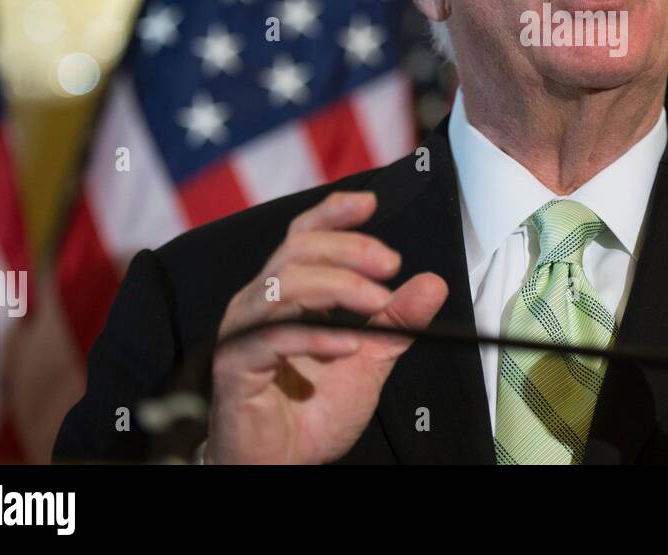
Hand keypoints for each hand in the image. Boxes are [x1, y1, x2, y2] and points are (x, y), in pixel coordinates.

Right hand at [207, 191, 447, 462]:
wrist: (280, 464)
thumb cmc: (312, 410)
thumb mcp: (370, 359)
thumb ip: (397, 321)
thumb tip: (433, 283)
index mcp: (287, 294)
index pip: (304, 235)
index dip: (333, 213)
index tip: (370, 204)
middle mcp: (260, 304)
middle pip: (298, 250)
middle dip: (349, 249)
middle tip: (391, 266)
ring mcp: (243, 332)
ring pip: (285, 285)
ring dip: (338, 286)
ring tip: (378, 303)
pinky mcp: (234, 366)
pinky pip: (273, 338)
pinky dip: (316, 335)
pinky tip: (350, 345)